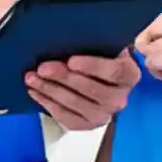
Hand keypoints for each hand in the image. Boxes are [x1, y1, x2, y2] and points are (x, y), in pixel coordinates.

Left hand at [25, 50, 140, 130]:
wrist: (105, 81)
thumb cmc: (102, 58)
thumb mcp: (104, 47)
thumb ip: (95, 42)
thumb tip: (68, 35)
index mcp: (128, 74)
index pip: (114, 71)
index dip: (92, 66)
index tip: (71, 61)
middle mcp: (120, 98)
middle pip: (91, 89)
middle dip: (63, 77)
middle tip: (42, 68)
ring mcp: (105, 115)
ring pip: (76, 104)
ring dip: (50, 90)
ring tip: (32, 78)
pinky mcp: (89, 125)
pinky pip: (67, 118)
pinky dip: (49, 105)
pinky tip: (36, 93)